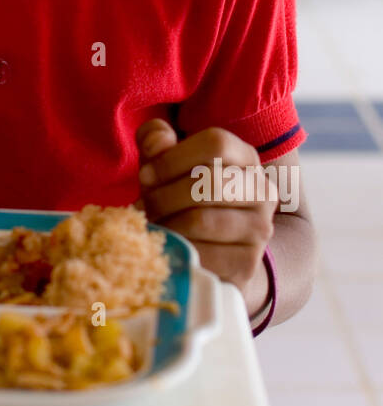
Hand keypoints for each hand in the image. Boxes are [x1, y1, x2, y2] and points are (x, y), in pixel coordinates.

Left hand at [136, 118, 276, 304]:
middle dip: (164, 195)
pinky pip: (202, 254)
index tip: (145, 175)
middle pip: (209, 182)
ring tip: (153, 226)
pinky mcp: (247, 264)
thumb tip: (157, 142)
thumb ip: (157, 142)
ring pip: (202, 219)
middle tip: (143, 206)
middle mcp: (262, 191)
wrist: (214, 253)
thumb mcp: (168, 165)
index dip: (173, 157)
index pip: (215, 143)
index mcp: (245, 158)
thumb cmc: (183, 199)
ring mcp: (259, 229)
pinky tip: (167, 248)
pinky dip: (175, 250)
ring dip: (166, 223)